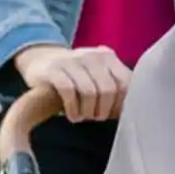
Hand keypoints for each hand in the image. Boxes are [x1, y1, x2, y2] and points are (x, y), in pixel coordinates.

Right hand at [13, 44, 131, 122]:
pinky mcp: (54, 69)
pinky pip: (69, 91)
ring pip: (89, 92)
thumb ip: (115, 86)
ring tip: (83, 117)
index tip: (113, 114)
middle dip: (103, 110)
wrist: (41, 61)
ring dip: (87, 111)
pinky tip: (72, 115)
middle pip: (108, 90)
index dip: (121, 104)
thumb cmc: (77, 77)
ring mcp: (71, 61)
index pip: (124, 83)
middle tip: (96, 117)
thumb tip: (133, 110)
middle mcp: (91, 56)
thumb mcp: (98, 76)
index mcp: (108, 57)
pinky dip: (72, 108)